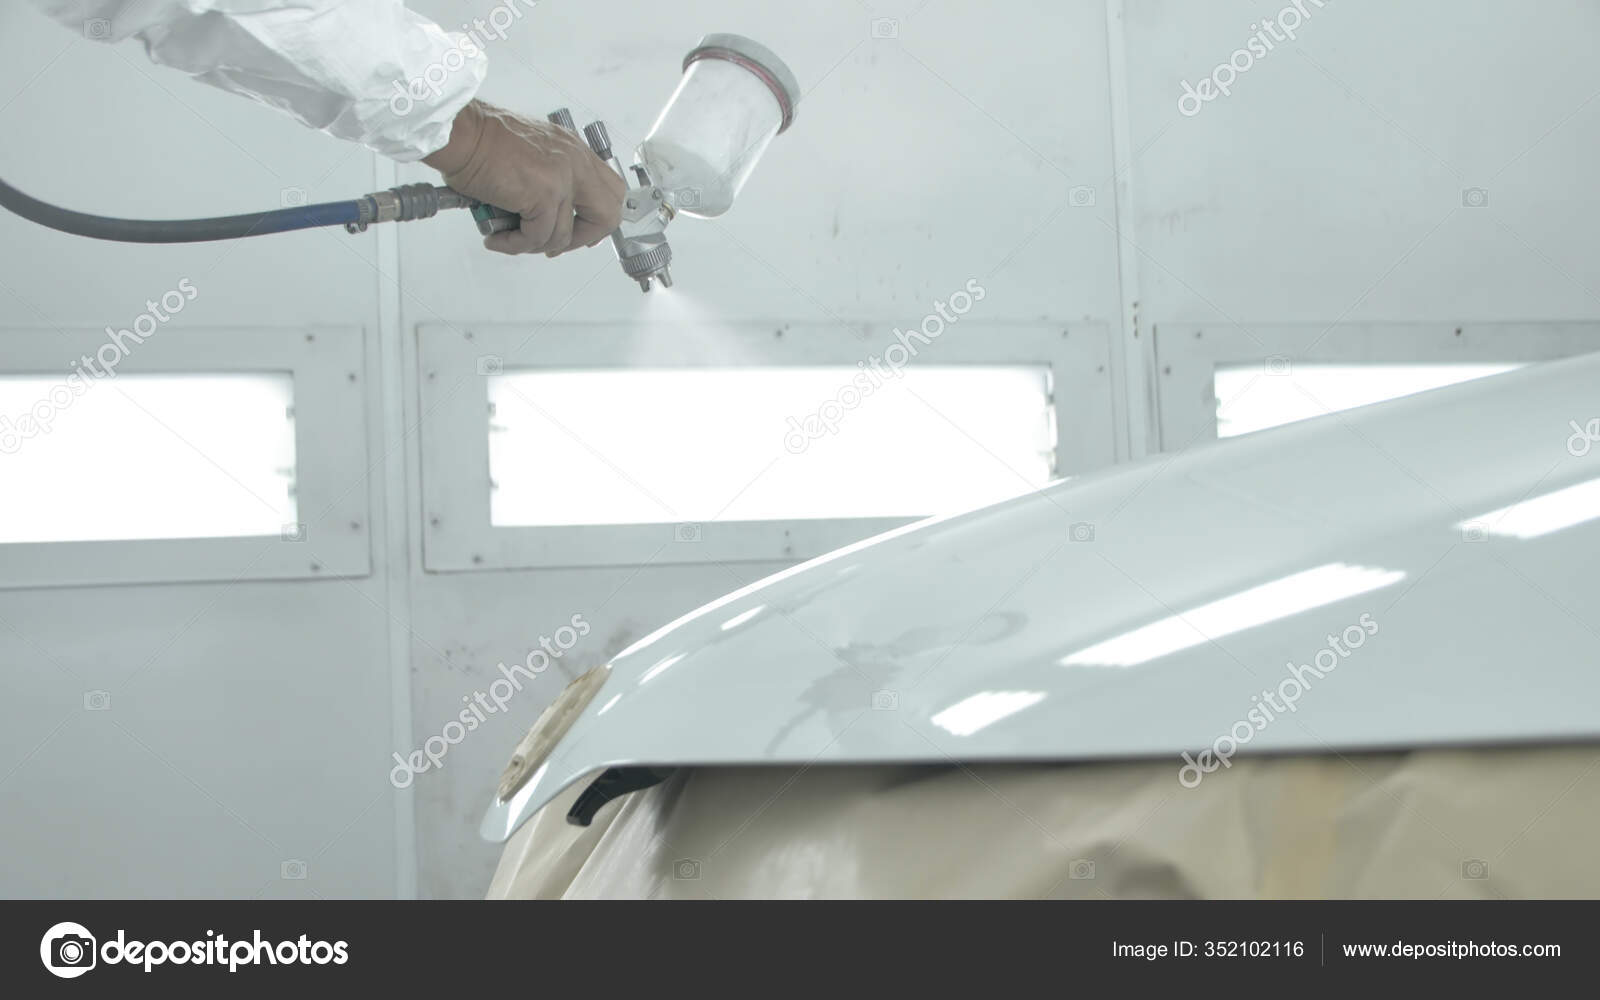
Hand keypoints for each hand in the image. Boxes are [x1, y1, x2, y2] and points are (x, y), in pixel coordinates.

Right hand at [424, 100, 624, 255]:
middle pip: (607, 215)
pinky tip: (497, 237)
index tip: (578, 231)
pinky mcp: (544, 195)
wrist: (462, 133)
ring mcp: (563, 179)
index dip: (597, 219)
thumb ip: (551, 179)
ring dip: (533, 244)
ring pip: (563, 235)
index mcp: (575, 151)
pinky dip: (514, 244)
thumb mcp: (532, 153)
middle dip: (582, 239)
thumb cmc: (482, 140)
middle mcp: (575, 163)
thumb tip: (549, 216)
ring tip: (508, 237)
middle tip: (553, 244)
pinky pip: (537, 237)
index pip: (610, 191)